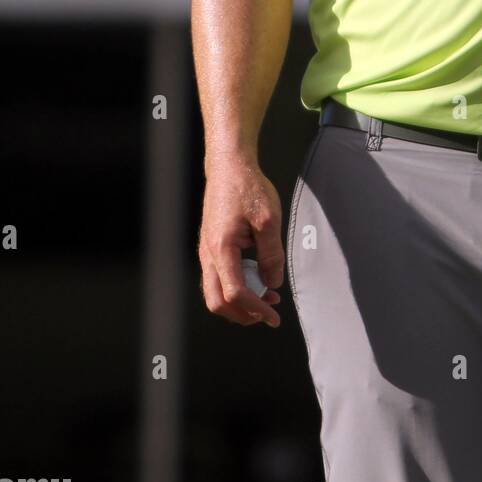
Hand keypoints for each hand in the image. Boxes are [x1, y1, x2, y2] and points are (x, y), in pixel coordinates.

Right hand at [199, 155, 283, 327]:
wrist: (229, 166)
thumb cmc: (246, 187)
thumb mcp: (269, 220)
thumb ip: (272, 255)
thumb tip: (272, 282)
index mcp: (221, 248)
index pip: (236, 292)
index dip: (256, 308)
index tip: (274, 315)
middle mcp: (208, 253)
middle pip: (217, 301)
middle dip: (243, 314)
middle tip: (267, 313)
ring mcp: (206, 251)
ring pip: (215, 292)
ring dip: (239, 301)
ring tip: (266, 296)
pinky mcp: (210, 246)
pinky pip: (218, 277)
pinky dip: (235, 286)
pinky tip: (255, 278)